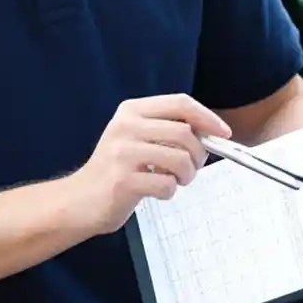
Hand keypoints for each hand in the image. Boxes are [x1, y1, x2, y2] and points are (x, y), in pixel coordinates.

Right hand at [72, 94, 232, 234]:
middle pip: (185, 132)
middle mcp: (126, 127)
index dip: (207, 117)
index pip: (180, 103)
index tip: (223, 132)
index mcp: (131, 111)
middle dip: (198, 154)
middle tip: (191, 168)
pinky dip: (169, 191)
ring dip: (186, 175)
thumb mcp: (136, 137)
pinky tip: (155, 191)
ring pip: (181, 159)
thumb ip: (167, 129)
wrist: (79, 200)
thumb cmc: (115, 170)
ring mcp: (123, 153)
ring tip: (174, 180)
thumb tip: (210, 131)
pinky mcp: (123, 180)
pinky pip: (167, 184)